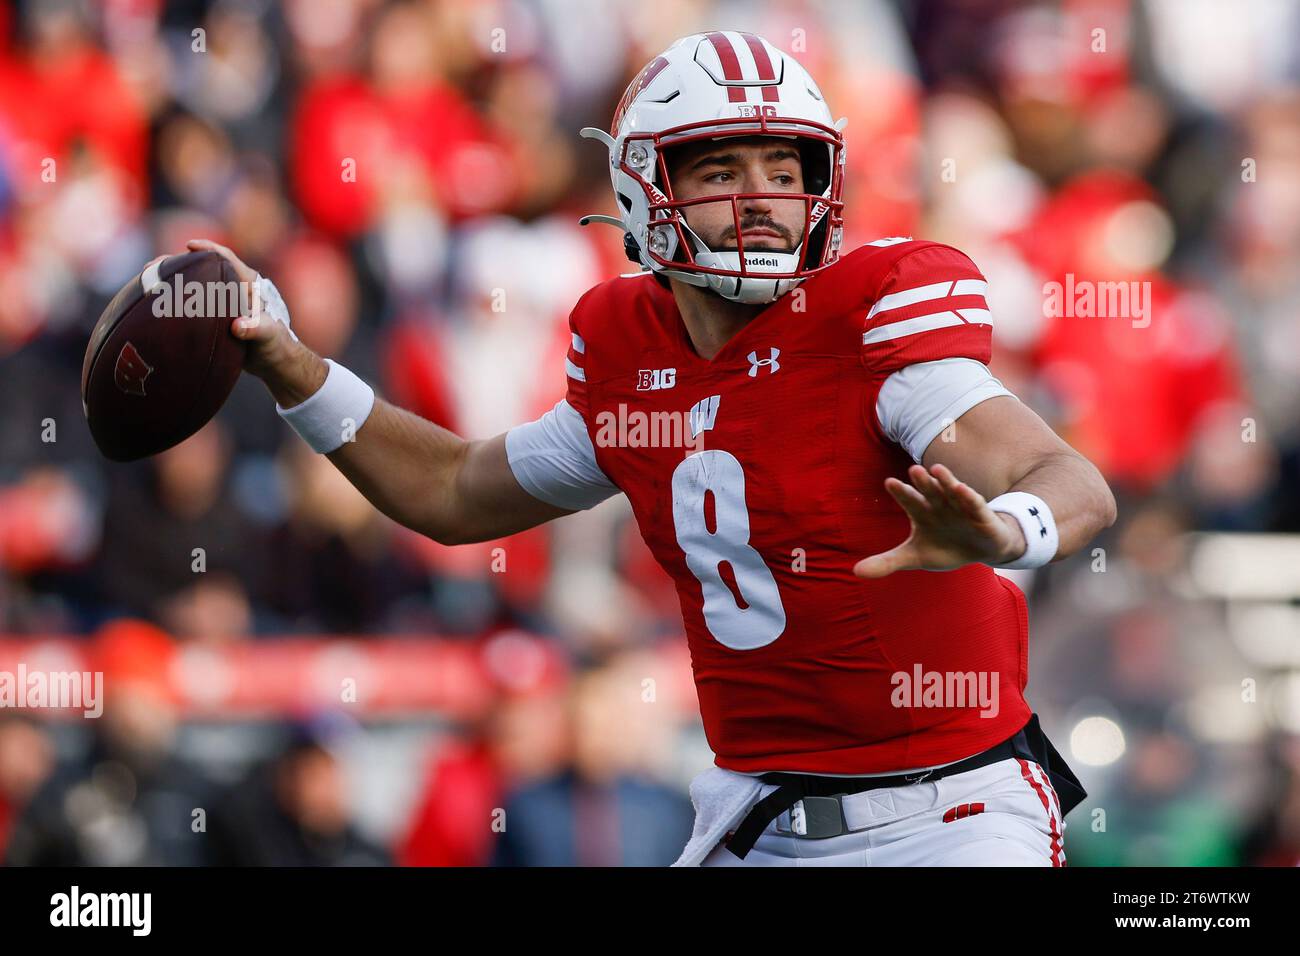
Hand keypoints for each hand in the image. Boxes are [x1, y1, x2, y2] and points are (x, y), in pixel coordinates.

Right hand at [165, 239, 325, 406]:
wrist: (273, 362)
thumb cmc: (276, 345)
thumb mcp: (269, 336)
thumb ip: (256, 329)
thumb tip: (238, 326)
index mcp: (248, 285)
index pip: (226, 258)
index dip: (209, 249)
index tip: (190, 246)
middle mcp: (233, 288)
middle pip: (203, 267)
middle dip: (178, 263)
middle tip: (154, 266)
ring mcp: (222, 301)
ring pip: (194, 284)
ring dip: (171, 280)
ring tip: (146, 279)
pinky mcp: (214, 315)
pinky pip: (191, 302)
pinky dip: (174, 300)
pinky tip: (154, 303)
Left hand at [853, 463, 1025, 578]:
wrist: (982, 551)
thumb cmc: (945, 547)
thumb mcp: (914, 556)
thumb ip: (887, 562)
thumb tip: (856, 571)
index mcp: (922, 512)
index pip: (909, 500)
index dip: (900, 492)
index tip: (889, 482)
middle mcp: (939, 505)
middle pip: (928, 491)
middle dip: (921, 482)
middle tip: (913, 470)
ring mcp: (960, 507)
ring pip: (950, 491)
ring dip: (945, 481)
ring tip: (936, 469)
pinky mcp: (981, 513)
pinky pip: (974, 503)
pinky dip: (967, 496)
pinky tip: (961, 489)